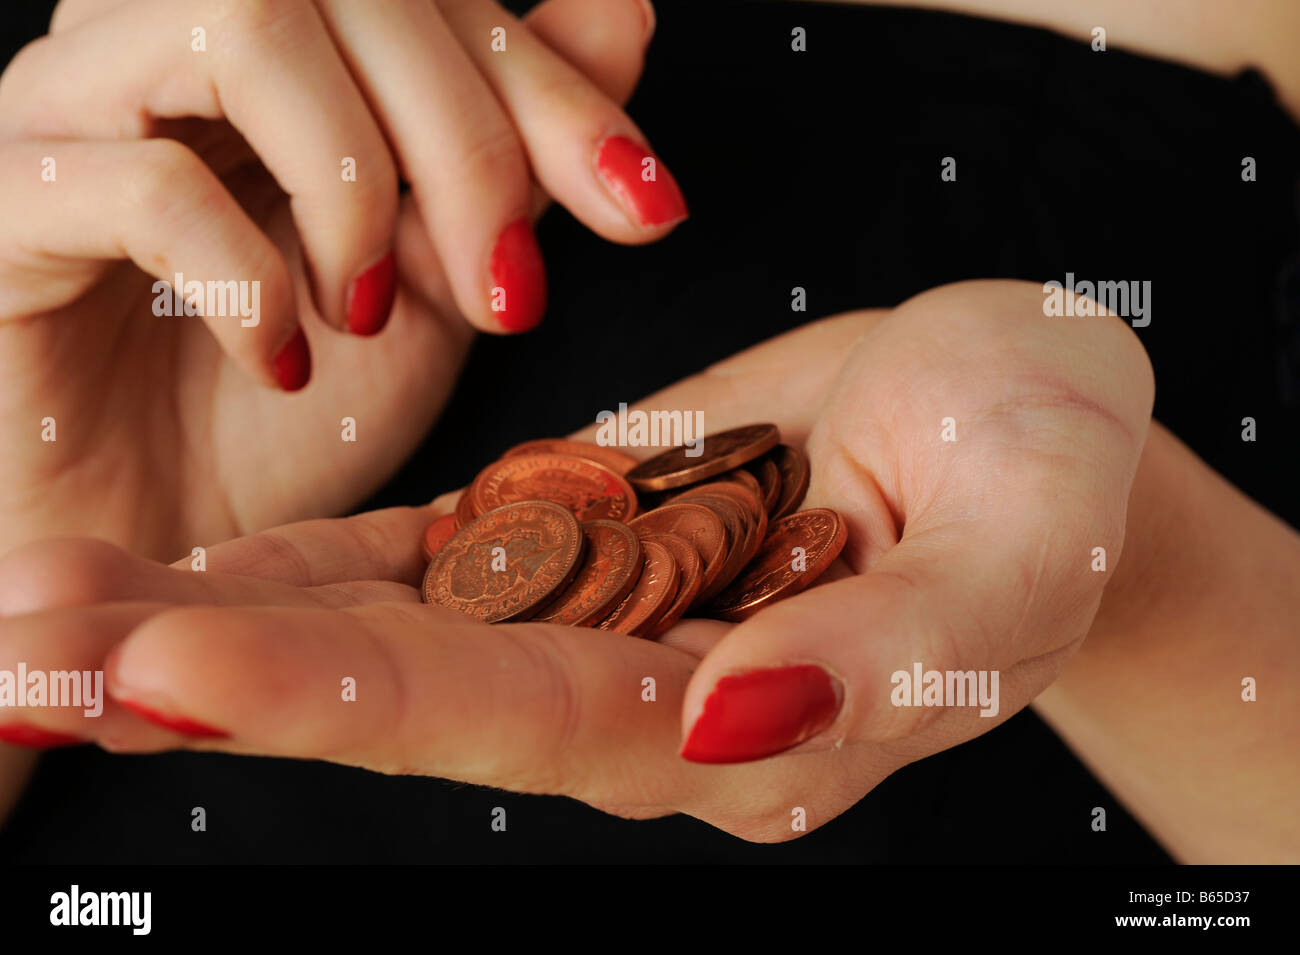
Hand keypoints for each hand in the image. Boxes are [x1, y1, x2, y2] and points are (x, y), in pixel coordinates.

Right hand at [0, 0, 673, 558]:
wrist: (159, 532)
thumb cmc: (291, 411)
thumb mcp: (443, 277)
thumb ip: (518, 150)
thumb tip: (629, 7)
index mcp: (286, 51)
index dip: (554, 88)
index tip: (644, 206)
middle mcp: (168, 42)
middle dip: (471, 143)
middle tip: (504, 295)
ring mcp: (72, 108)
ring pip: (241, 22)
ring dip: (355, 182)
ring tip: (367, 312)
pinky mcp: (10, 205)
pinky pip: (140, 178)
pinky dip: (247, 274)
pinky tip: (282, 356)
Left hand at [0, 281, 1153, 838]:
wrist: (1016, 416)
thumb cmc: (1049, 476)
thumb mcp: (1021, 551)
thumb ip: (895, 661)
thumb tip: (729, 730)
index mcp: (749, 735)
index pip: (528, 724)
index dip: (351, 699)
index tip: (170, 667)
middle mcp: (645, 702)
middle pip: (411, 696)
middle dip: (212, 677)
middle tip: (25, 652)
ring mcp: (601, 623)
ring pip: (386, 635)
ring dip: (209, 624)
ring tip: (42, 609)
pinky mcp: (582, 548)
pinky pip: (422, 566)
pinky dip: (292, 570)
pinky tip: (169, 575)